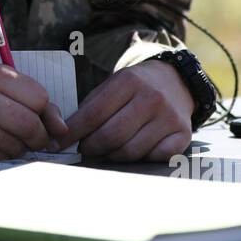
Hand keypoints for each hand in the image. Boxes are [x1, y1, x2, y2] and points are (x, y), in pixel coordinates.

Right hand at [0, 63, 68, 161]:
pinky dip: (2, 157)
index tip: (44, 122)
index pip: (39, 98)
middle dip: (38, 138)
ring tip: (9, 141)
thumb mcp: (3, 90)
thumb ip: (38, 104)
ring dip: (19, 150)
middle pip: (28, 123)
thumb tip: (62, 130)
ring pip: (14, 145)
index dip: (47, 115)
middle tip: (36, 142)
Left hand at [58, 58, 192, 161]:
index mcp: (129, 82)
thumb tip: (65, 133)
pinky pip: (155, 157)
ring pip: (130, 151)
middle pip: (111, 136)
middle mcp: (152, 98)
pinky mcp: (183, 135)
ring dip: (112, 155)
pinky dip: (140, 159)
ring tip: (106, 150)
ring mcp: (169, 117)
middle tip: (85, 149)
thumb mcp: (113, 84)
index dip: (73, 133)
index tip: (57, 145)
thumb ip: (91, 106)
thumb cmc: (137, 87)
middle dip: (91, 147)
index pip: (94, 114)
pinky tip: (134, 150)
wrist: (176, 81)